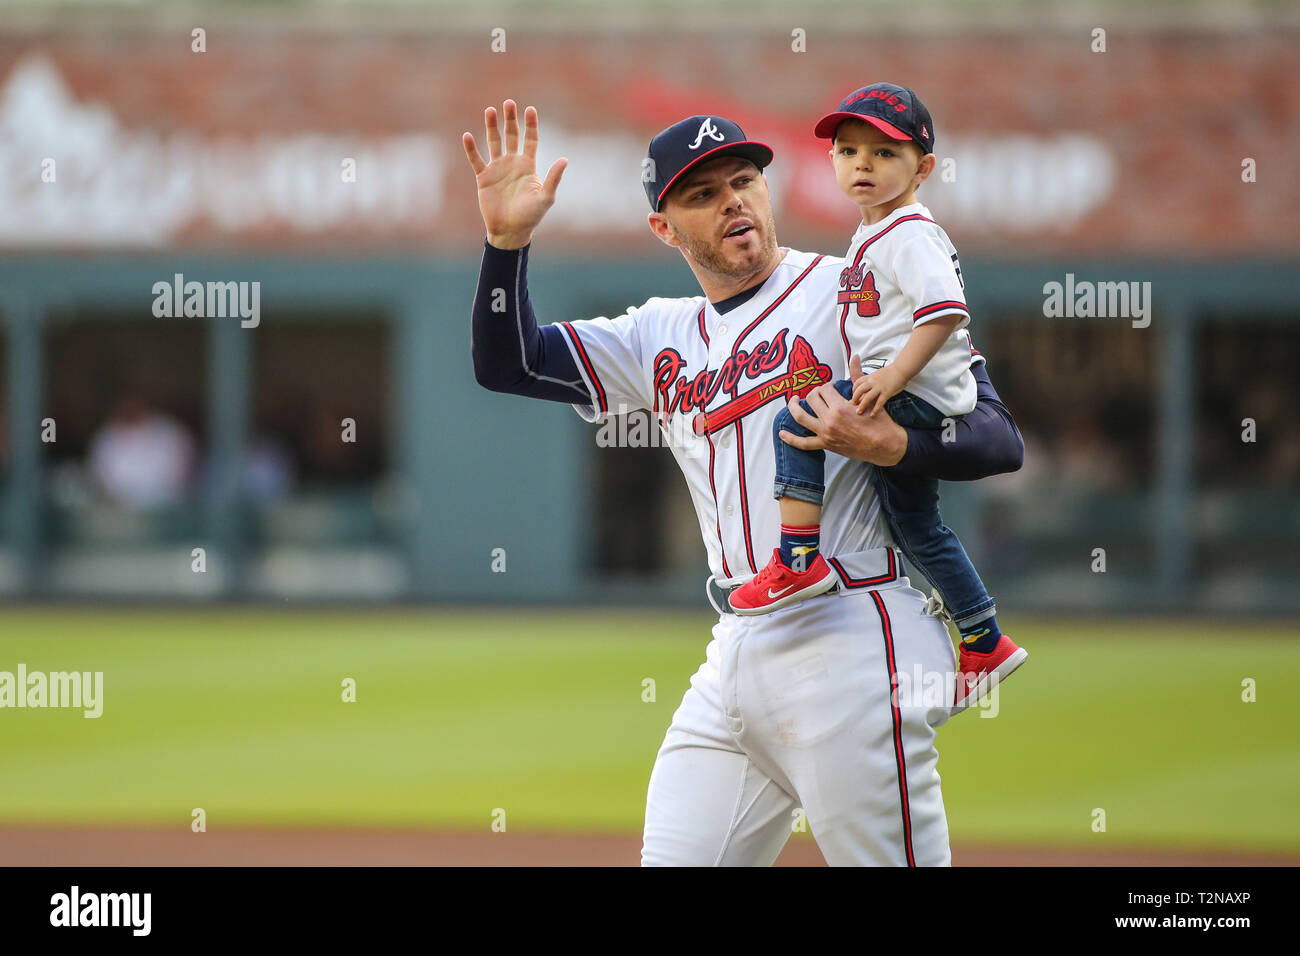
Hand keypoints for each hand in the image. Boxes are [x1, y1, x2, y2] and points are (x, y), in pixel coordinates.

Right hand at [462, 100, 567, 249]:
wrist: (510, 231)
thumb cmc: (531, 216)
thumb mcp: (545, 197)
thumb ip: (554, 178)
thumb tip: (565, 159)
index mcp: (528, 165)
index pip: (531, 139)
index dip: (531, 125)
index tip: (530, 109)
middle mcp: (513, 163)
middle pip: (512, 135)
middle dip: (510, 119)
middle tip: (509, 103)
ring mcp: (498, 169)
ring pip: (494, 142)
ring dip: (491, 127)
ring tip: (490, 110)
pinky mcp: (484, 178)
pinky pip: (476, 160)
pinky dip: (471, 149)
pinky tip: (467, 136)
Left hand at [777, 374, 907, 466]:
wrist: (885, 445)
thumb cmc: (879, 422)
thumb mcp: (868, 397)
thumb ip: (857, 376)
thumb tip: (854, 357)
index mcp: (840, 407)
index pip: (824, 389)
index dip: (826, 385)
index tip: (830, 387)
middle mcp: (830, 420)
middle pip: (811, 399)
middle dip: (814, 392)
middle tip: (819, 393)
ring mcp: (825, 434)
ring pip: (801, 417)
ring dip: (794, 407)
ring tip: (793, 400)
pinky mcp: (826, 445)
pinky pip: (803, 443)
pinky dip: (791, 439)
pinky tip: (782, 433)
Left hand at [851, 363, 906, 416]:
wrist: (900, 369)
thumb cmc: (891, 372)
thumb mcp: (877, 374)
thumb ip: (871, 380)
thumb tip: (867, 387)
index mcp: (870, 377)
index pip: (857, 383)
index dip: (854, 390)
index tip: (854, 395)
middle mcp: (873, 382)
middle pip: (859, 390)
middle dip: (854, 398)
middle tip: (853, 404)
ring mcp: (879, 387)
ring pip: (867, 397)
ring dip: (862, 405)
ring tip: (859, 411)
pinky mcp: (887, 392)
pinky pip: (879, 402)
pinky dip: (875, 409)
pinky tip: (873, 414)